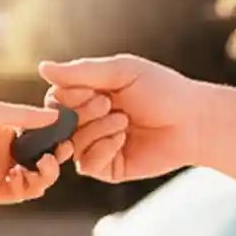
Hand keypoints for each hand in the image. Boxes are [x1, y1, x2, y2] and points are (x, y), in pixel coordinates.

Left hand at [0, 100, 83, 204]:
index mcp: (5, 131)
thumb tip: (57, 115)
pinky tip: (22, 175)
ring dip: (46, 174)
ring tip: (44, 165)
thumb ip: (25, 116)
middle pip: (41, 161)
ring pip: (34, 180)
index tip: (67, 135)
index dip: (55, 138)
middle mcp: (3, 153)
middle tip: (61, 153)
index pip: (40, 137)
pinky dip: (27, 186)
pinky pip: (18, 194)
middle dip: (56, 158)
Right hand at [39, 54, 203, 182]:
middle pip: (59, 125)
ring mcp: (97, 146)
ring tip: (123, 121)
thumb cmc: (161, 90)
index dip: (67, 98)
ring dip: (95, 131)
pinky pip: (87, 166)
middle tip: (110, 105)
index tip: (95, 91)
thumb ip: (82, 72)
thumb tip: (41, 68)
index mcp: (89, 95)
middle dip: (82, 114)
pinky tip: (122, 140)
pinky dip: (101, 150)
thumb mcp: (121, 72)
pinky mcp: (109, 168)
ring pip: (72, 146)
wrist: (194, 121)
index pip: (55, 100)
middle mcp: (88, 122)